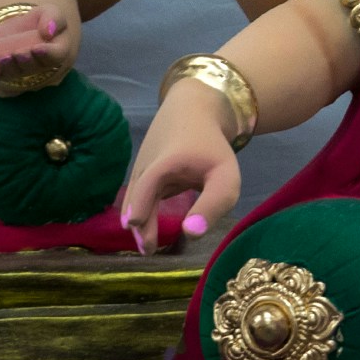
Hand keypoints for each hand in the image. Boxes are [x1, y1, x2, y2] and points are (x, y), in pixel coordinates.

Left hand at [0, 3, 72, 93]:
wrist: (11, 31)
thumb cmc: (37, 23)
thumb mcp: (49, 12)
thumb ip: (55, 18)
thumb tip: (48, 32)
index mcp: (54, 53)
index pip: (57, 56)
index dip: (48, 54)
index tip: (38, 48)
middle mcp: (36, 68)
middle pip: (34, 68)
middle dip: (27, 62)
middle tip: (20, 53)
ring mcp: (16, 73)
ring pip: (15, 74)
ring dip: (10, 67)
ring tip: (4, 57)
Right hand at [121, 86, 242, 253]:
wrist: (194, 109)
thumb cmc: (211, 146)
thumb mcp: (224, 176)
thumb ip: (211, 204)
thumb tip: (190, 234)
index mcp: (164, 163)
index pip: (147, 185)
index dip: (141, 206)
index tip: (136, 227)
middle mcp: (145, 165)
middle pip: (137, 197)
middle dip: (141, 224)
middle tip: (148, 250)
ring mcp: (140, 167)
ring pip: (134, 197)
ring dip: (139, 219)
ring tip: (146, 244)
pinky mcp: (141, 170)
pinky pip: (137, 193)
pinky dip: (140, 209)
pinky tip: (145, 226)